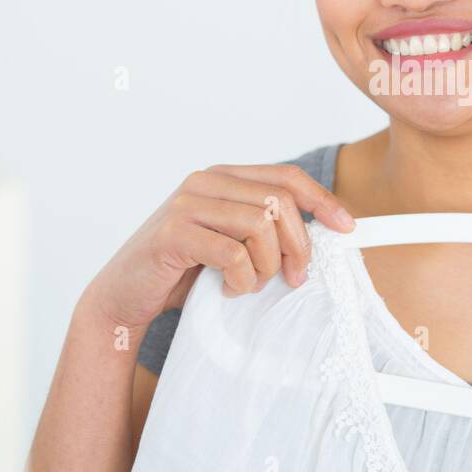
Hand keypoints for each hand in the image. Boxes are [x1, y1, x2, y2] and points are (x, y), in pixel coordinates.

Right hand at [85, 163, 355, 330]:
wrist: (123, 294)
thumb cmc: (184, 270)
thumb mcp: (230, 240)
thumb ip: (263, 226)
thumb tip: (323, 232)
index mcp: (223, 177)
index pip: (286, 178)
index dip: (323, 201)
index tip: (348, 228)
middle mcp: (204, 182)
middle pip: (280, 202)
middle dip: (298, 244)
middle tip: (295, 278)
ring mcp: (186, 205)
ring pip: (260, 225)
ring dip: (267, 265)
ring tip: (251, 284)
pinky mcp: (173, 234)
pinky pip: (233, 253)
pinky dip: (241, 279)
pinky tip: (228, 289)